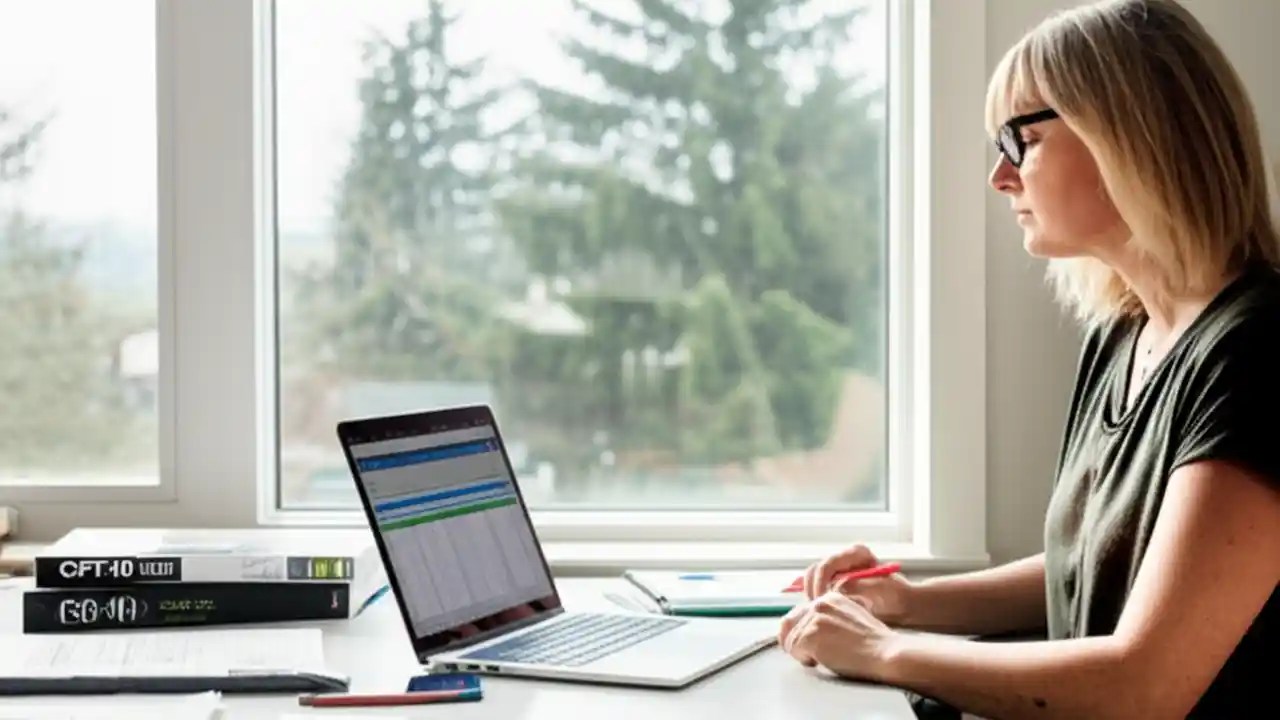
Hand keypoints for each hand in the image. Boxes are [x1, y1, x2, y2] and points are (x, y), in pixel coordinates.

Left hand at [778, 591, 897, 680]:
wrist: (885, 652)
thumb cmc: (873, 643)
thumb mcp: (850, 619)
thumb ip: (829, 618)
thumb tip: (809, 630)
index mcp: (829, 598)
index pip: (799, 612)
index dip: (799, 631)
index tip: (806, 644)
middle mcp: (819, 603)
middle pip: (788, 623)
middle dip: (793, 641)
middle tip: (807, 654)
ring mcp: (814, 618)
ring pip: (790, 638)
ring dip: (801, 652)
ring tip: (820, 658)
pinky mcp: (810, 635)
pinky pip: (793, 649)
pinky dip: (803, 659)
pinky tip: (820, 661)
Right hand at [800, 544, 914, 624]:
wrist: (904, 605)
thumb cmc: (896, 595)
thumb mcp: (877, 589)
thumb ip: (854, 586)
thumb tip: (833, 590)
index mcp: (856, 553)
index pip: (827, 565)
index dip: (820, 584)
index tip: (821, 601)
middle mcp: (844, 558)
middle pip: (814, 570)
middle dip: (812, 590)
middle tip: (815, 609)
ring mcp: (838, 571)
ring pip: (812, 580)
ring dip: (811, 595)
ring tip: (817, 612)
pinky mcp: (835, 584)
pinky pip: (816, 588)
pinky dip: (815, 599)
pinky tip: (818, 611)